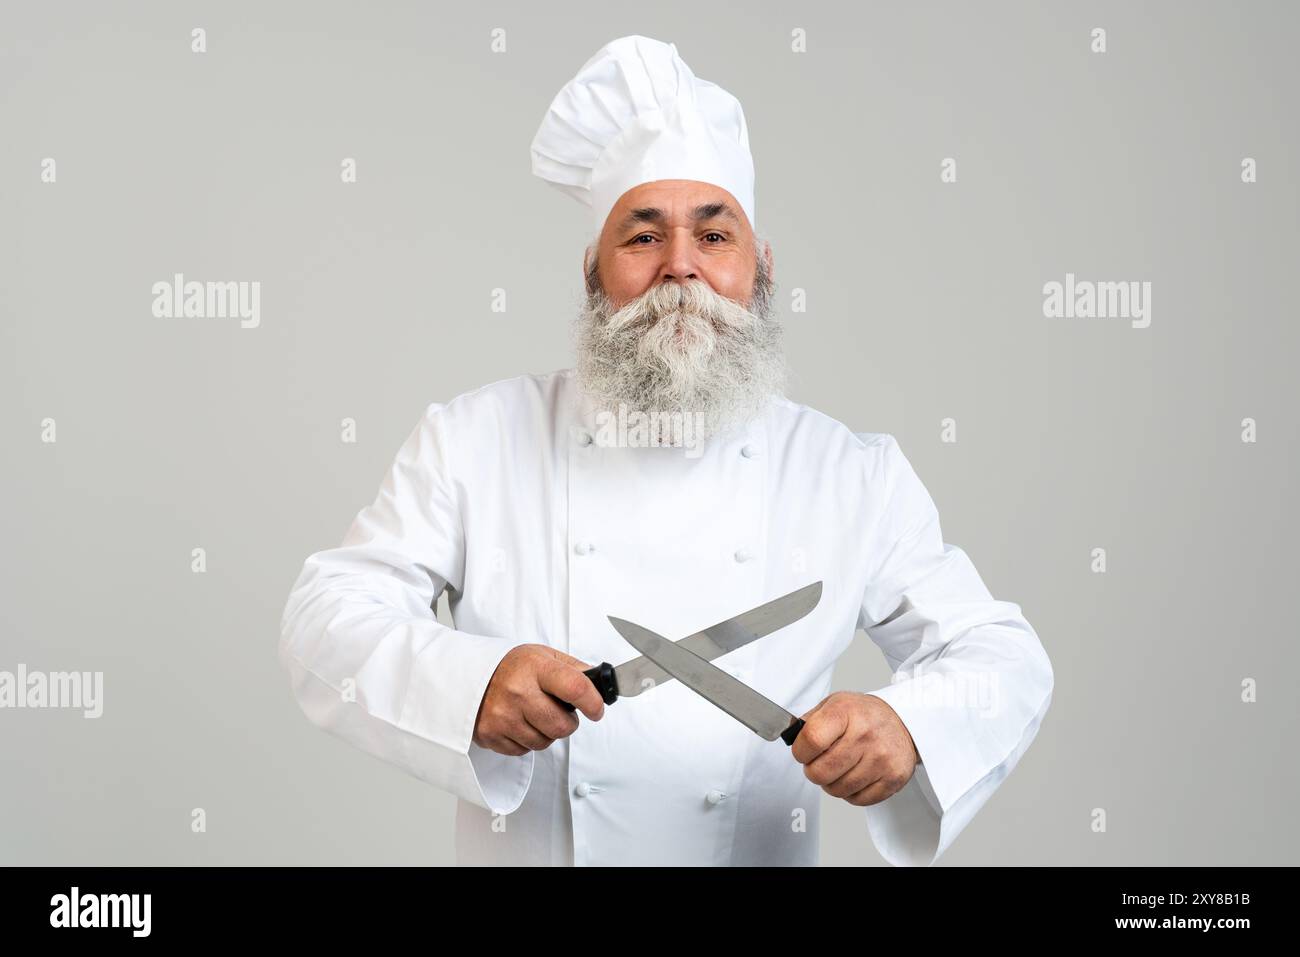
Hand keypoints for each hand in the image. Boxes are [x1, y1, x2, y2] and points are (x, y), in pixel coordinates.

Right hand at [472, 644, 604, 755]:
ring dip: (547, 732)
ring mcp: (503, 716)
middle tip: (560, 711)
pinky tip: (519, 722)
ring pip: (545, 742)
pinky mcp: (491, 735)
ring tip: (535, 714)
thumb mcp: (543, 656)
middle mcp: (518, 692)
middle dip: (568, 722)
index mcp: (535, 668)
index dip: (593, 702)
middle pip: (562, 725)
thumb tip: (602, 683)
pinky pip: (524, 750)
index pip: (575, 688)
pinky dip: (527, 740)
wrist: (468, 676)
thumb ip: (574, 669)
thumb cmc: (511, 666)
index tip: (597, 709)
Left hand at [791, 691, 919, 806]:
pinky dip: (850, 793)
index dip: (800, 751)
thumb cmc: (865, 715)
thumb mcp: (835, 704)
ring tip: (839, 768)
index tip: (803, 751)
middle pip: (821, 772)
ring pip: (837, 790)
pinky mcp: (892, 778)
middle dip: (813, 771)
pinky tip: (855, 775)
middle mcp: (865, 735)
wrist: (904, 721)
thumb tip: (791, 739)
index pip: (811, 740)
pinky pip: (857, 800)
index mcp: (846, 712)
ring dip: (831, 783)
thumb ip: (810, 721)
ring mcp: (881, 759)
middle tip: (819, 763)